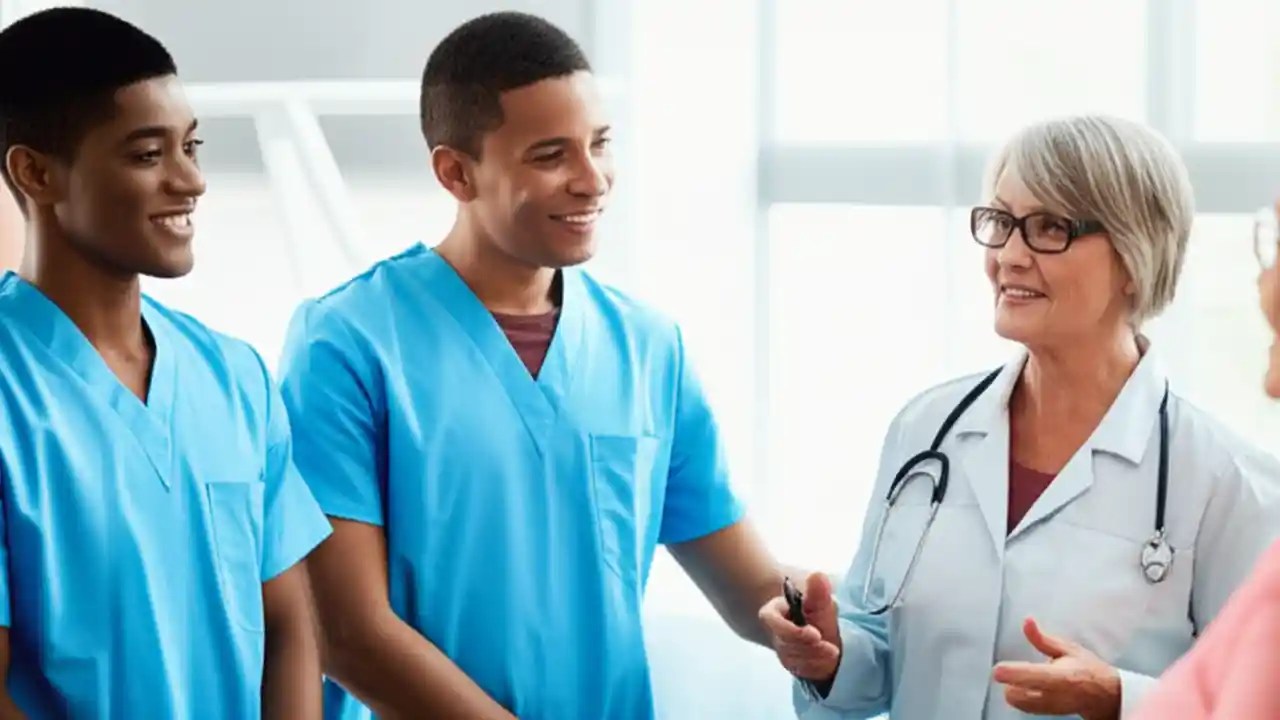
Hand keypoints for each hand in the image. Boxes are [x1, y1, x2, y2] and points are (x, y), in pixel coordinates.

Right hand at [758, 572, 841, 681]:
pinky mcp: (788, 662)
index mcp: (776, 610)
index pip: (770, 618)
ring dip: (814, 656)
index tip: (815, 634)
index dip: (790, 629)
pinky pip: (798, 668)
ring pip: (791, 657)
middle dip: (808, 646)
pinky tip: (827, 659)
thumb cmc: (821, 615)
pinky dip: (815, 666)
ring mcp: (780, 647)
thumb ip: (818, 592)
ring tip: (832, 651)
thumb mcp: (823, 603)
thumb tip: (817, 575)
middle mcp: (774, 630)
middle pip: (783, 641)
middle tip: (830, 647)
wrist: (828, 637)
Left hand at [992, 618, 1120, 719]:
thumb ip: (1043, 639)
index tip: (997, 670)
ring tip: (1027, 677)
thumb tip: (1027, 621)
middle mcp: (1054, 696)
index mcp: (1062, 676)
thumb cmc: (1088, 669)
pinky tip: (1030, 687)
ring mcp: (1049, 709)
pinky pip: (1022, 707)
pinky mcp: (1046, 714)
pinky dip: (1020, 696)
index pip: (1035, 676)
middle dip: (1010, 680)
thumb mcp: (1069, 649)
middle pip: (1016, 694)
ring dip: (1014, 688)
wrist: (1105, 696)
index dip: (1015, 673)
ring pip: (1016, 701)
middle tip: (1019, 668)